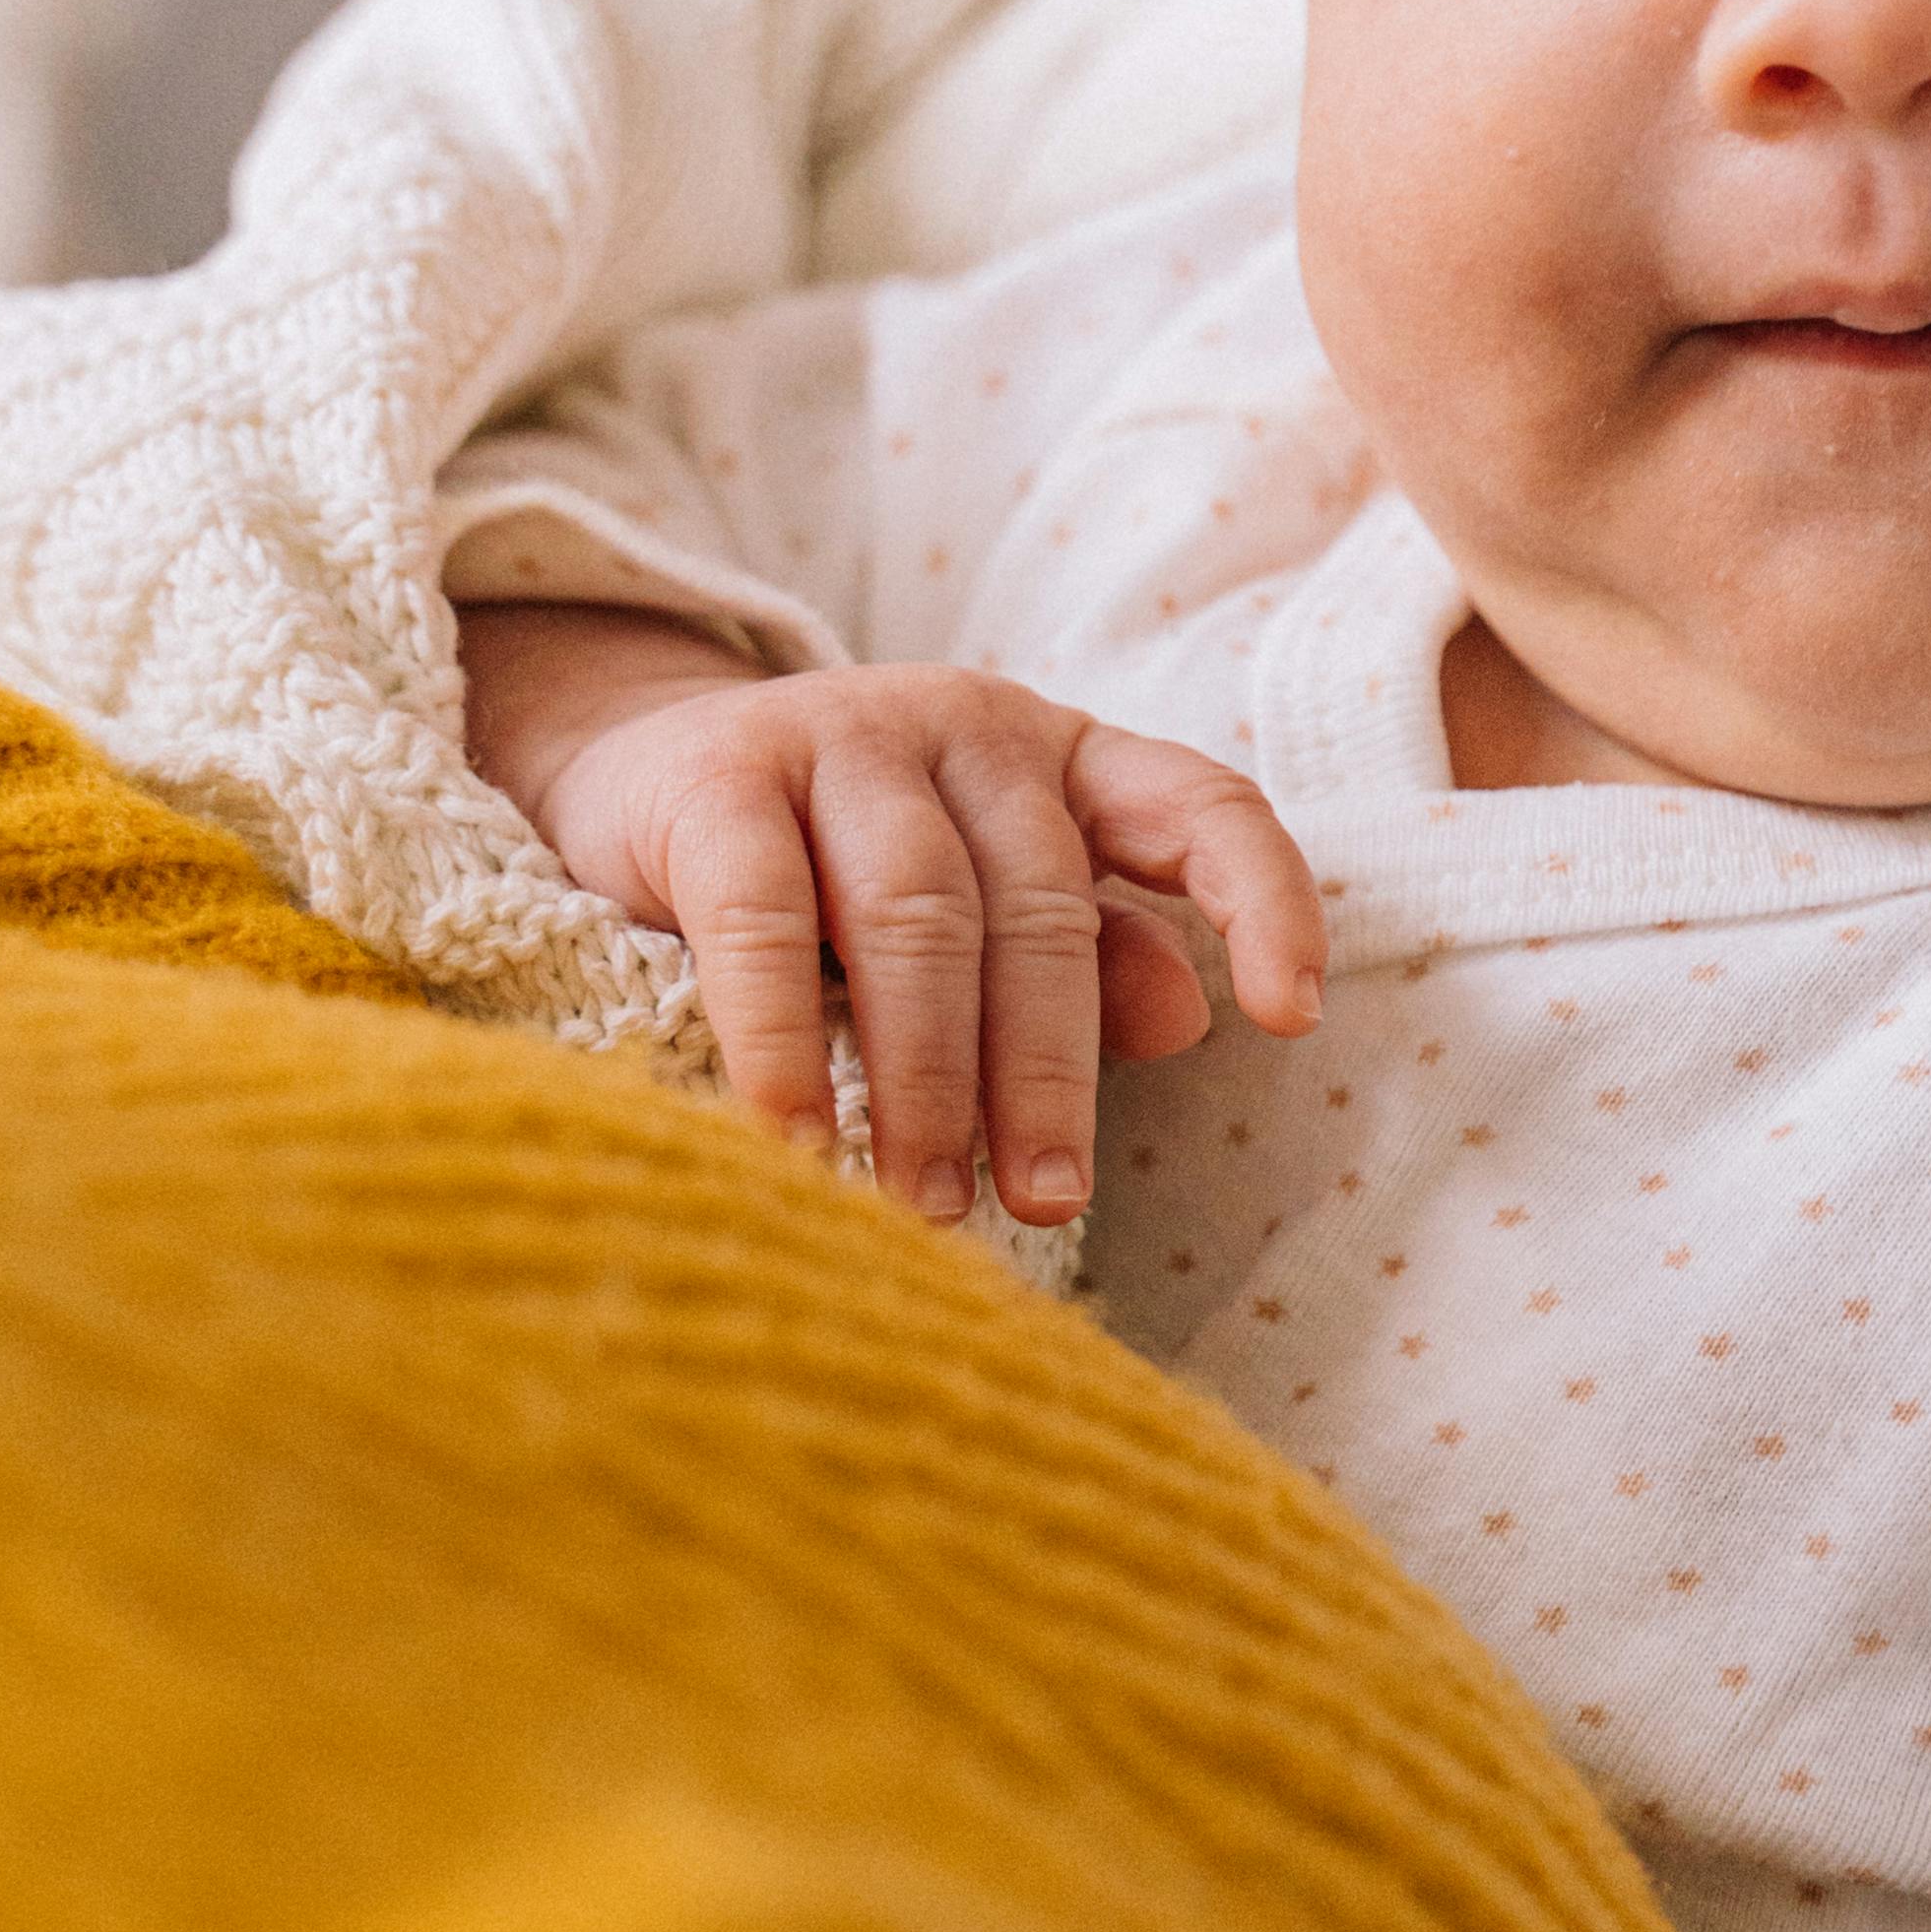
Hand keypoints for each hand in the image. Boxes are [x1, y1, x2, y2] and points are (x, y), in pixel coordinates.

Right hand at [456, 603, 1322, 1221]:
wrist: (639, 779)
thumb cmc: (848, 877)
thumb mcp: (983, 913)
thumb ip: (1089, 962)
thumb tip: (1192, 1020)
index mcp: (1062, 758)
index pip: (1201, 806)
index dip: (1262, 901)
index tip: (1291, 1018)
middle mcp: (968, 726)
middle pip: (1041, 907)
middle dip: (1049, 1073)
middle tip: (1047, 1204)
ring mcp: (841, 735)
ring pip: (918, 916)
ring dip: (930, 1076)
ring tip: (928, 1205)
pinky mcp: (717, 775)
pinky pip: (764, 918)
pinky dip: (781, 1037)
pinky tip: (794, 1141)